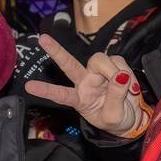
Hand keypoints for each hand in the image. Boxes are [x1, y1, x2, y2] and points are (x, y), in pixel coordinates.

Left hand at [25, 34, 146, 137]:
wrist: (132, 119)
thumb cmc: (117, 121)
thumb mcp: (114, 117)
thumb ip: (116, 97)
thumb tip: (120, 76)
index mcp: (79, 99)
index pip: (60, 94)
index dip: (45, 90)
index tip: (29, 86)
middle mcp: (85, 82)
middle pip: (69, 64)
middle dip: (56, 51)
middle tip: (42, 39)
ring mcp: (98, 73)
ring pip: (100, 60)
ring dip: (113, 70)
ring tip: (126, 88)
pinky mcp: (113, 66)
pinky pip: (118, 61)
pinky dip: (126, 71)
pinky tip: (130, 84)